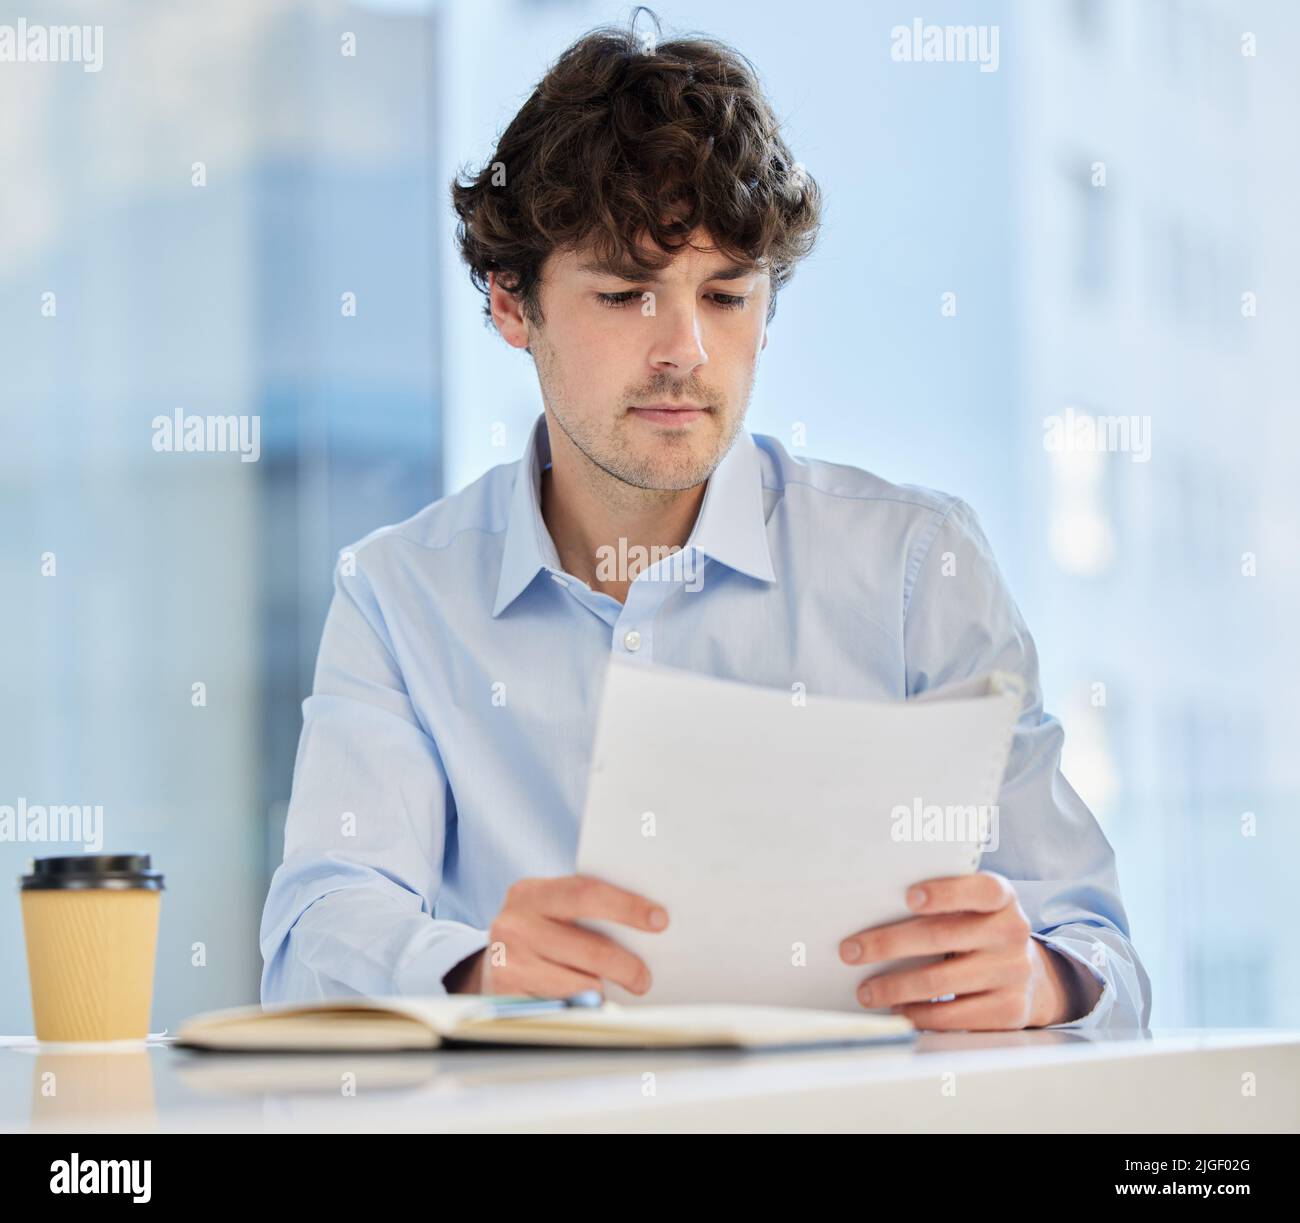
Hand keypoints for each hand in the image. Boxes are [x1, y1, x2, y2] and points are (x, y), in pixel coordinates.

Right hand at [443, 875, 667, 996]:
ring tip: (618, 990)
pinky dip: (583, 1008)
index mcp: (530, 893)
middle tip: (644, 978)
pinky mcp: (508, 999)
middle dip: (627, 965)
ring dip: (605, 990)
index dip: (627, 907)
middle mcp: (513, 925)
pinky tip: (589, 1004)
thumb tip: (650, 922)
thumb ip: (585, 910)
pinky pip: (563, 1009)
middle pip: (591, 947)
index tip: (660, 920)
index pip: (586, 893)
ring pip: (580, 985)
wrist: (492, 966)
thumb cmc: (539, 933)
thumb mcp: (551, 911)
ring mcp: (507, 964)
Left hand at [838, 871, 1079, 1029]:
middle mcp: (1011, 932)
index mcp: (1002, 898)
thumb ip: (940, 902)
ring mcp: (1013, 972)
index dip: (946, 893)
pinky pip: (955, 1015)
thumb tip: (869, 905)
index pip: (980, 890)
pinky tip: (899, 1010)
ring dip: (895, 987)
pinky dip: (920, 1014)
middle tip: (850, 951)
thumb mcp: (973, 908)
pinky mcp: (1009, 1010)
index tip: (908, 897)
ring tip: (865, 991)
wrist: (1029, 975)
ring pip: (941, 980)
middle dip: (888, 944)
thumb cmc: (979, 931)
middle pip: (942, 936)